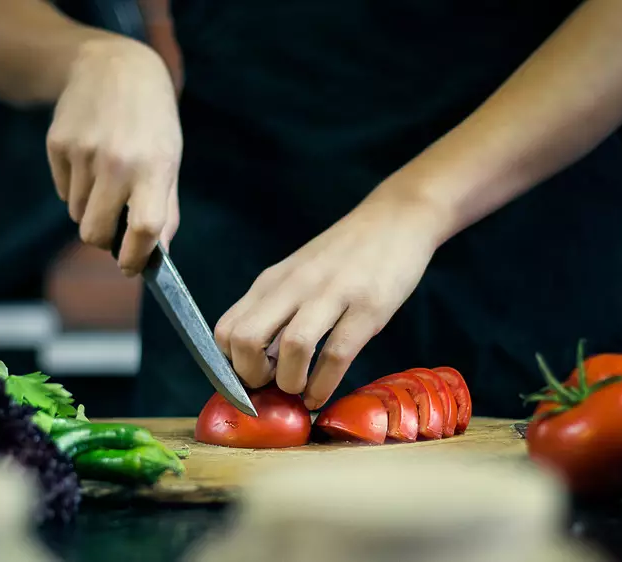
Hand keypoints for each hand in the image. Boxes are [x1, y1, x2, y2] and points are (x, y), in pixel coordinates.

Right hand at [47, 38, 182, 273]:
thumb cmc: (150, 121)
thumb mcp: (170, 159)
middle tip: (114, 229)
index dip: (135, 257)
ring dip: (90, 209)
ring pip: (77, 214)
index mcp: (154, 166)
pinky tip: (89, 158)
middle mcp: (117, 161)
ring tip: (106, 177)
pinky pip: (64, 191)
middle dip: (103, 240)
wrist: (112, 67)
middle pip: (95, 233)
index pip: (145, 228)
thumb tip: (158, 256)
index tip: (130, 267)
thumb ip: (166, 209)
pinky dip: (76, 187)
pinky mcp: (57, 144)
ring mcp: (83, 152)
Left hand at [214, 195, 446, 409]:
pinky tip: (321, 395)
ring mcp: (331, 295)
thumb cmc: (343, 255)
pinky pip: (337, 356)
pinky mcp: (368, 307)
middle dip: (251, 378)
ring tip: (299, 391)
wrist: (396, 218)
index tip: (248, 380)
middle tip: (270, 387)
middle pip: (246, 340)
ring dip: (290, 383)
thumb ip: (276, 310)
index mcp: (272, 282)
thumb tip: (256, 363)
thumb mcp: (298, 275)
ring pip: (292, 348)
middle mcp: (294, 286)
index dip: (229, 365)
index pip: (226, 330)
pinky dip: (324, 386)